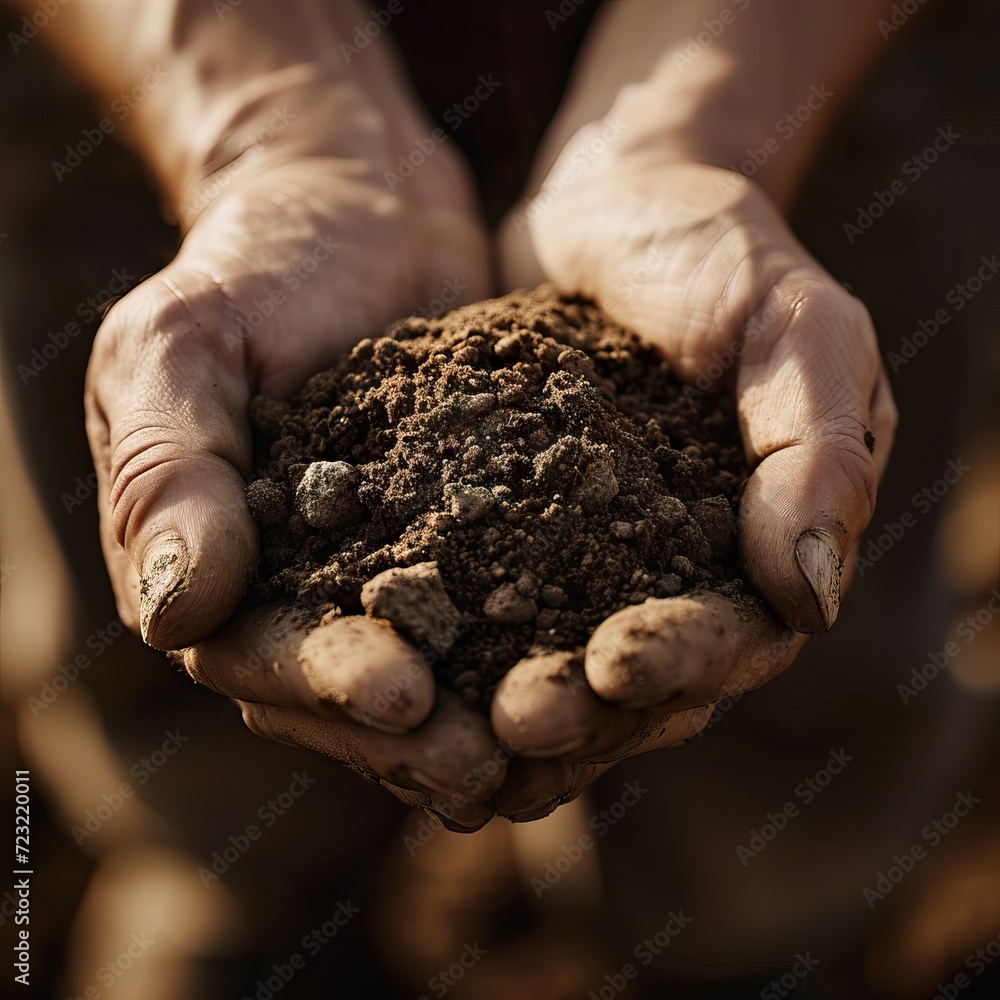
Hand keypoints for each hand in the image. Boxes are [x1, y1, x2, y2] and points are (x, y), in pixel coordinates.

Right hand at [84, 52, 498, 821]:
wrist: (358, 212)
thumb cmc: (251, 269)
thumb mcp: (181, 345)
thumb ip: (171, 471)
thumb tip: (175, 614)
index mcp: (224, 574)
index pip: (264, 657)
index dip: (328, 686)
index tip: (402, 697)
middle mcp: (313, 594)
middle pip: (361, 696)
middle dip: (426, 735)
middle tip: (497, 758)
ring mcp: (406, 571)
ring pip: (450, 671)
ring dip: (502, 712)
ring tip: (575, 734)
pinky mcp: (488, 536)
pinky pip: (523, 600)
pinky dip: (562, 637)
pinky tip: (618, 663)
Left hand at [493, 149, 895, 819]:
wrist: (615, 206)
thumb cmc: (720, 253)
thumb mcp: (795, 327)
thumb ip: (816, 452)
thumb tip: (808, 597)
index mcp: (760, 546)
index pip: (733, 638)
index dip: (680, 663)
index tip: (615, 667)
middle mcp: (671, 572)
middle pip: (636, 679)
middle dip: (582, 709)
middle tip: (514, 724)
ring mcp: (585, 558)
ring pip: (553, 661)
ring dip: (503, 705)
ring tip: (443, 734)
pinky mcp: (505, 528)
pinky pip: (477, 599)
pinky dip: (444, 642)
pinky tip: (394, 667)